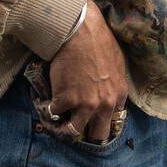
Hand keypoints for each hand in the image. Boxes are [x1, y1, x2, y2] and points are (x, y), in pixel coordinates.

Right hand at [46, 0, 127, 142]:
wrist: (80, 31)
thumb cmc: (99, 42)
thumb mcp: (117, 65)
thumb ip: (113, 86)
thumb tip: (107, 96)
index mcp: (119, 96)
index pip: (113, 123)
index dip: (102, 123)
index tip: (93, 123)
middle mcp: (104, 105)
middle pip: (98, 135)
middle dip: (88, 135)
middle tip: (78, 128)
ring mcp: (84, 104)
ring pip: (74, 131)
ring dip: (66, 128)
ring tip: (59, 123)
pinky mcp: (65, 100)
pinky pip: (54, 113)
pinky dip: (49, 110)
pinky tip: (47, 103)